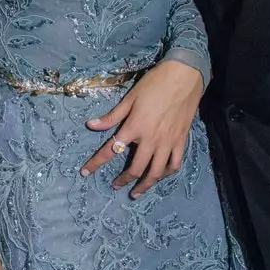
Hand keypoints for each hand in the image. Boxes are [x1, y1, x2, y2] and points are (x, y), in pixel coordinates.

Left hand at [80, 59, 204, 197]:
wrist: (184, 76)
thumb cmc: (155, 84)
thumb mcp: (130, 98)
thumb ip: (112, 116)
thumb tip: (91, 125)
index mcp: (135, 127)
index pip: (111, 150)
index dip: (96, 163)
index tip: (85, 173)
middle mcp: (151, 138)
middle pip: (135, 168)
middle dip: (123, 180)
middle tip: (115, 186)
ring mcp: (168, 142)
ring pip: (156, 172)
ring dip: (145, 185)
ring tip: (137, 192)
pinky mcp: (181, 140)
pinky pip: (174, 164)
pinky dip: (166, 173)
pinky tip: (159, 176)